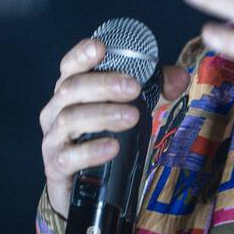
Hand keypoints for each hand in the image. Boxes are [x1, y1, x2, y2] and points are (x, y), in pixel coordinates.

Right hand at [39, 37, 190, 217]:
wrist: (86, 185)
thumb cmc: (103, 136)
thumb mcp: (131, 109)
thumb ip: (156, 90)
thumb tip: (179, 78)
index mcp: (71, 92)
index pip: (69, 67)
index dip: (81, 54)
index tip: (100, 47)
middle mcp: (56, 111)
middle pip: (71, 89)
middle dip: (103, 84)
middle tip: (133, 88)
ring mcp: (53, 139)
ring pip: (69, 119)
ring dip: (102, 114)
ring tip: (131, 116)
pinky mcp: (56, 167)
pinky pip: (68, 157)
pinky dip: (90, 151)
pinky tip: (112, 147)